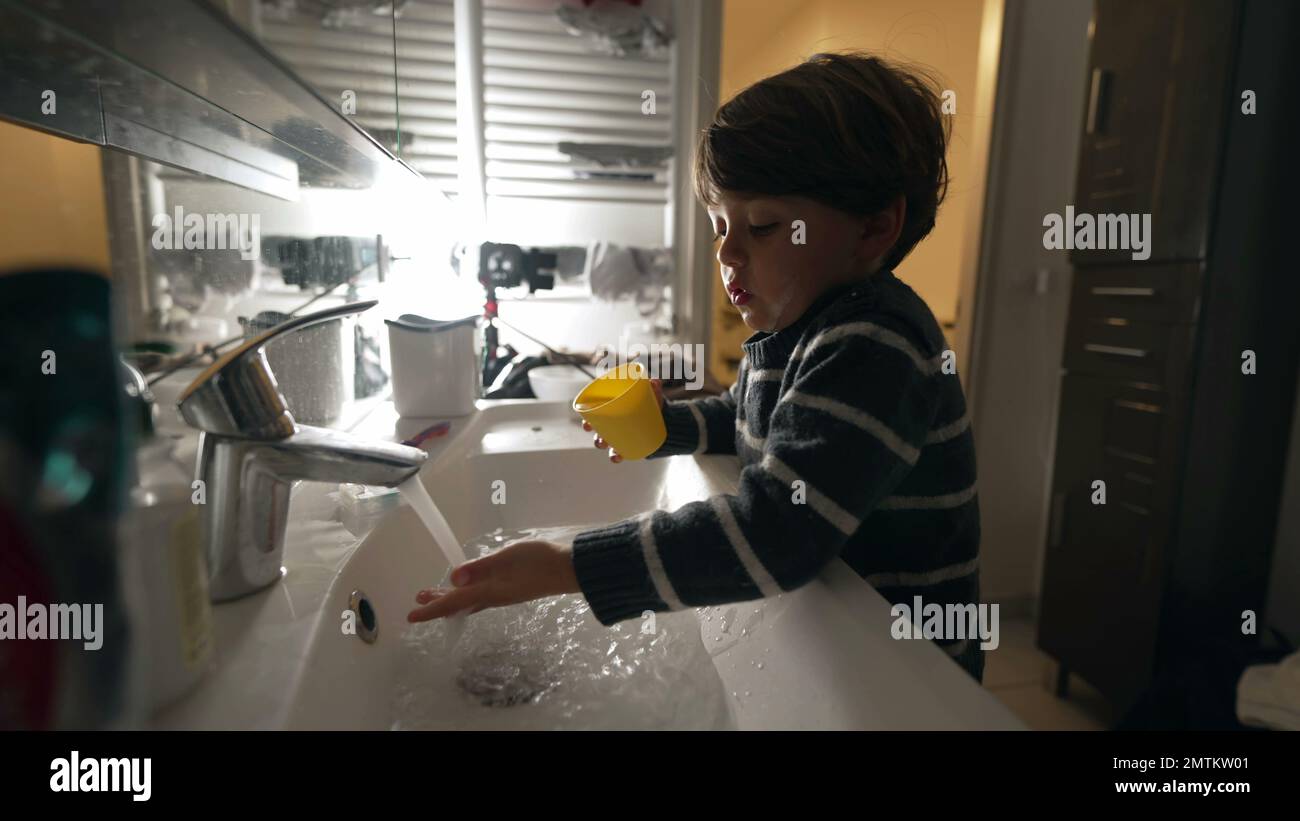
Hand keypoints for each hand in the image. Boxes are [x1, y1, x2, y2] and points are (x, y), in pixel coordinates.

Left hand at [407, 540, 579, 622]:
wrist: (568, 569)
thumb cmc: (538, 561)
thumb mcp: (507, 558)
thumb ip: (481, 568)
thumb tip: (453, 579)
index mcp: (489, 590)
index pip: (454, 601)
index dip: (432, 608)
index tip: (412, 614)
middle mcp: (494, 597)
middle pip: (460, 603)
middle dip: (439, 602)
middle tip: (420, 597)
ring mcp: (503, 595)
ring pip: (470, 601)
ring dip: (451, 598)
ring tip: (436, 593)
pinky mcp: (511, 590)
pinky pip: (481, 597)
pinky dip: (467, 595)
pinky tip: (469, 590)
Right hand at [582, 378, 663, 462]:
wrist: (663, 417)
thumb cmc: (652, 401)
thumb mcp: (652, 393)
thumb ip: (653, 386)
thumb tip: (654, 382)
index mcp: (612, 407)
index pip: (594, 413)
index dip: (586, 420)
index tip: (586, 424)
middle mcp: (612, 421)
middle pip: (597, 430)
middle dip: (594, 434)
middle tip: (597, 436)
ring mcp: (619, 433)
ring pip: (605, 442)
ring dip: (603, 445)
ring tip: (607, 446)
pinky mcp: (627, 443)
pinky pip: (618, 451)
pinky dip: (615, 456)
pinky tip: (616, 458)